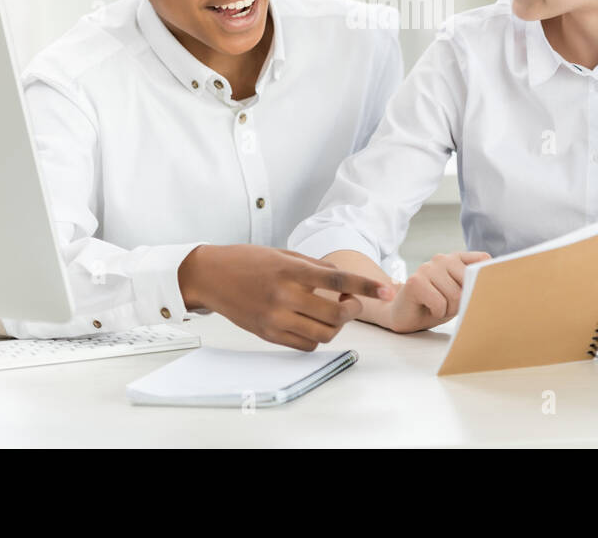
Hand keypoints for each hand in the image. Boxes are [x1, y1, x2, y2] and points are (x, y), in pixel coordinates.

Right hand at [178, 244, 393, 350]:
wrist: (211, 276)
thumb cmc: (247, 260)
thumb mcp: (283, 253)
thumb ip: (314, 267)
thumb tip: (342, 279)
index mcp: (291, 270)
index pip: (339, 278)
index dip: (366, 286)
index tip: (387, 289)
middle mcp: (285, 295)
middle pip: (336, 313)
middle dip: (353, 308)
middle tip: (352, 301)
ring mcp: (276, 318)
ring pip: (324, 333)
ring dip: (337, 325)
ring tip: (332, 311)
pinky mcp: (268, 334)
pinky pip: (305, 345)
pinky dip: (317, 336)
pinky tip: (314, 322)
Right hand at [388, 251, 489, 332]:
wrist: (404, 315)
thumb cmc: (435, 306)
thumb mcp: (460, 295)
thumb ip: (472, 285)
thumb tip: (486, 287)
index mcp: (456, 258)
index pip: (483, 260)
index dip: (484, 279)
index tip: (479, 291)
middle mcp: (442, 258)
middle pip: (469, 283)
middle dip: (461, 302)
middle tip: (448, 305)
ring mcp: (427, 267)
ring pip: (455, 296)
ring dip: (448, 310)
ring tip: (436, 307)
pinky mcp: (415, 281)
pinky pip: (439, 303)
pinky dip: (437, 313)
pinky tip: (427, 308)